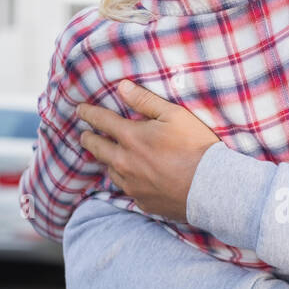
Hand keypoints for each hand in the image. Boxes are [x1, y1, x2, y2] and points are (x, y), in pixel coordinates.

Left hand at [76, 80, 221, 221]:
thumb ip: (146, 101)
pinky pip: (128, 189)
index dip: (87, 113)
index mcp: (131, 137)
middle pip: (96, 149)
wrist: (209, 188)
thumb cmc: (196, 147)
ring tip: (108, 157)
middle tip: (85, 135)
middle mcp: (124, 162)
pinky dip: (128, 181)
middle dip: (88, 139)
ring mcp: (132, 185)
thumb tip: (122, 87)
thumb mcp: (174, 115)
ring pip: (110, 171)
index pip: (100, 121)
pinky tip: (134, 179)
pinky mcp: (142, 202)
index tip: (79, 110)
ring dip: (107, 161)